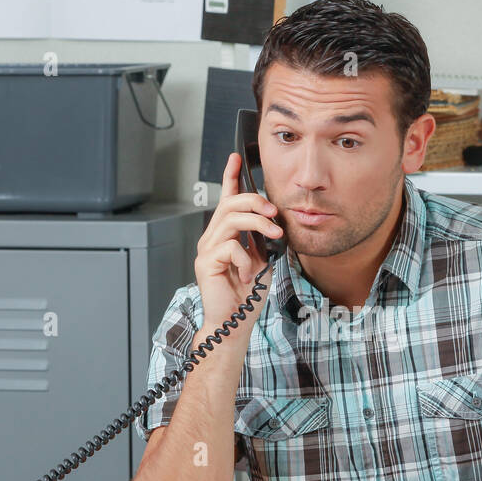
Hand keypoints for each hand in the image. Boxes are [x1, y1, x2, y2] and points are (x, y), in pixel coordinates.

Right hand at [195, 152, 285, 330]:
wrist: (235, 322)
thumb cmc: (247, 294)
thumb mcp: (262, 260)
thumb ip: (261, 239)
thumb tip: (272, 220)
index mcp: (224, 235)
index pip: (226, 200)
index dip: (230, 177)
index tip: (236, 158)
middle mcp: (212, 238)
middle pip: (231, 204)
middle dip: (256, 202)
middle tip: (275, 214)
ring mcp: (207, 249)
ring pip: (232, 220)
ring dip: (259, 226)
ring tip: (274, 237)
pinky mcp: (206, 263)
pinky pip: (231, 247)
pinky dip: (247, 260)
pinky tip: (250, 275)